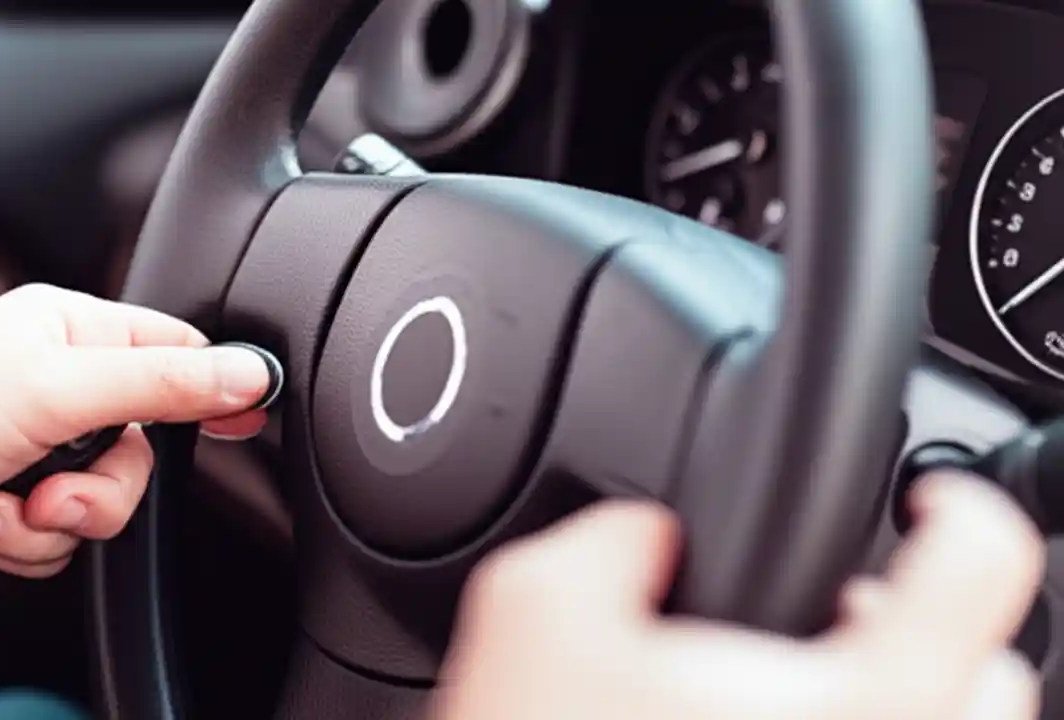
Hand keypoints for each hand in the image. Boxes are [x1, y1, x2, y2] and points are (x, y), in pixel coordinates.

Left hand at [0, 284, 271, 599]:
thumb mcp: (52, 391)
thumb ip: (161, 384)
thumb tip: (250, 373)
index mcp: (69, 331)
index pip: (177, 352)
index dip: (214, 388)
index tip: (245, 421)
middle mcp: (53, 388)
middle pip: (147, 447)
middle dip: (106, 485)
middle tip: (58, 485)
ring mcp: (30, 451)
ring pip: (106, 503)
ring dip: (55, 519)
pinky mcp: (7, 506)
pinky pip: (60, 540)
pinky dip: (19, 542)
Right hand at [433, 474, 1045, 719]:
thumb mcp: (531, 606)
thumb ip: (611, 537)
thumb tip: (648, 536)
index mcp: (853, 701)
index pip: (979, 569)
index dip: (958, 509)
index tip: (926, 503)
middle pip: (998, 677)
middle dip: (931, 624)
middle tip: (848, 609)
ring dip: (906, 698)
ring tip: (808, 692)